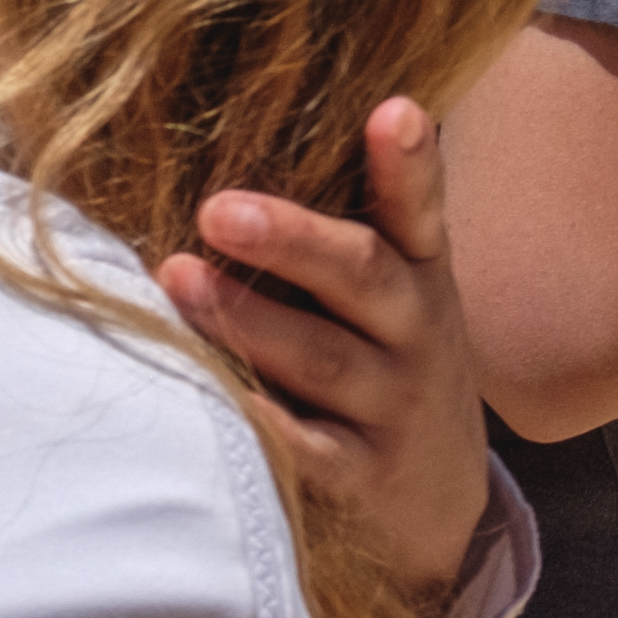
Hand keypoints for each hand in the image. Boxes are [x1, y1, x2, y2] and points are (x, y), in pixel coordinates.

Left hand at [162, 98, 489, 601]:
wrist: (439, 506)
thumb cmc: (387, 371)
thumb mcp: (397, 301)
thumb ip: (348, 237)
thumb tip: (239, 149)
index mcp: (421, 276)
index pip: (419, 209)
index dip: (409, 162)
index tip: (394, 110)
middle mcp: (417, 334)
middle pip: (363, 276)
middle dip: (293, 240)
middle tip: (218, 208)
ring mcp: (394, 408)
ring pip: (322, 359)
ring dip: (248, 320)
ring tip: (178, 282)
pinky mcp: (363, 479)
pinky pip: (309, 451)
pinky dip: (266, 426)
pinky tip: (218, 401)